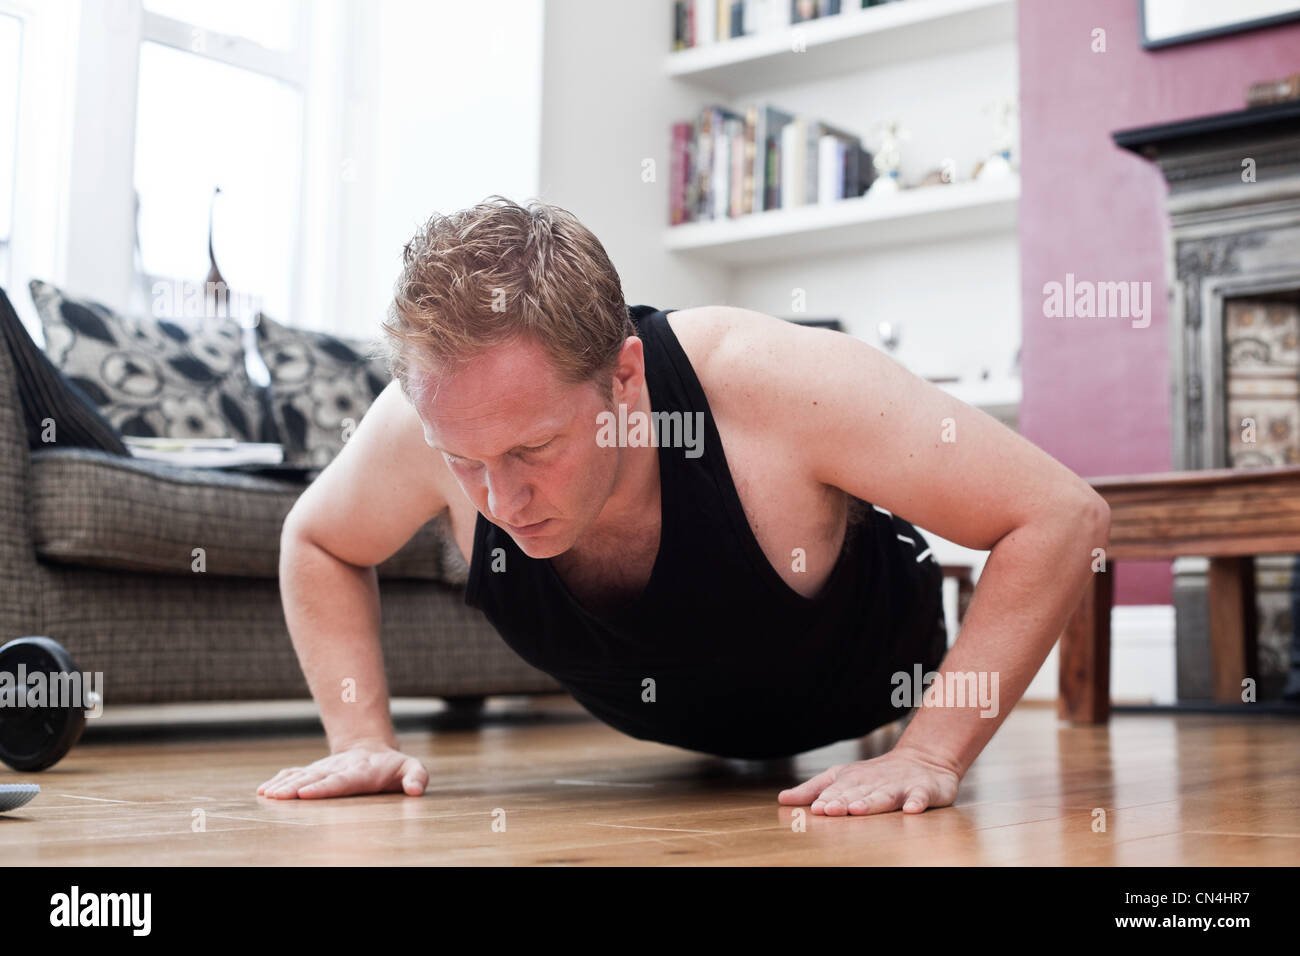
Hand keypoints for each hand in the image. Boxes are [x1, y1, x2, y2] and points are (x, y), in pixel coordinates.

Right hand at [257, 741, 428, 798]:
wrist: (372, 749)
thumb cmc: (394, 767)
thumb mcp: (412, 768)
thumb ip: (417, 777)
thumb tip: (415, 790)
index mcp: (361, 772)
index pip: (341, 781)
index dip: (324, 787)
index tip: (306, 793)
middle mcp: (338, 769)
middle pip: (315, 779)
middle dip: (295, 788)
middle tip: (278, 797)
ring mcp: (324, 769)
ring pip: (301, 776)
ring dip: (283, 785)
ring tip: (267, 795)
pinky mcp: (315, 772)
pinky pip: (295, 774)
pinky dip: (280, 781)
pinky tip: (264, 790)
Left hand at [777, 746, 960, 815]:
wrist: (923, 759)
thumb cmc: (875, 775)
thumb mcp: (842, 778)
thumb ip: (813, 789)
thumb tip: (783, 799)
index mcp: (853, 781)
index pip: (837, 791)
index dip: (827, 799)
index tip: (815, 809)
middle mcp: (874, 783)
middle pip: (857, 793)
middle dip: (842, 801)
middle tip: (829, 810)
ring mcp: (899, 786)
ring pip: (884, 795)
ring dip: (871, 802)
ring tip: (858, 809)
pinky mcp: (923, 790)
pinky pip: (920, 796)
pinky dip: (916, 802)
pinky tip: (911, 810)